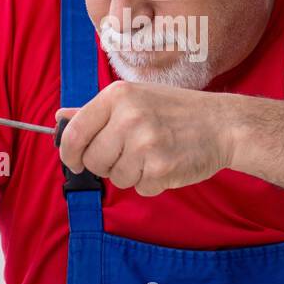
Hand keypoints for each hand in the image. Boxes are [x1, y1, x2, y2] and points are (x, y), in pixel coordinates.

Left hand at [56, 81, 236, 196]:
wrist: (223, 125)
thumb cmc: (176, 111)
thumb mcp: (134, 98)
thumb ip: (95, 110)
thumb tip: (60, 118)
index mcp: (117, 96)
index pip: (74, 133)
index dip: (69, 153)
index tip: (74, 160)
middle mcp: (129, 117)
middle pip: (93, 160)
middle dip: (105, 164)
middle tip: (129, 153)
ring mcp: (145, 143)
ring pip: (115, 177)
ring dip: (131, 174)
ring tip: (153, 155)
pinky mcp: (161, 168)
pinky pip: (139, 188)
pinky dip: (151, 183)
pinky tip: (166, 164)